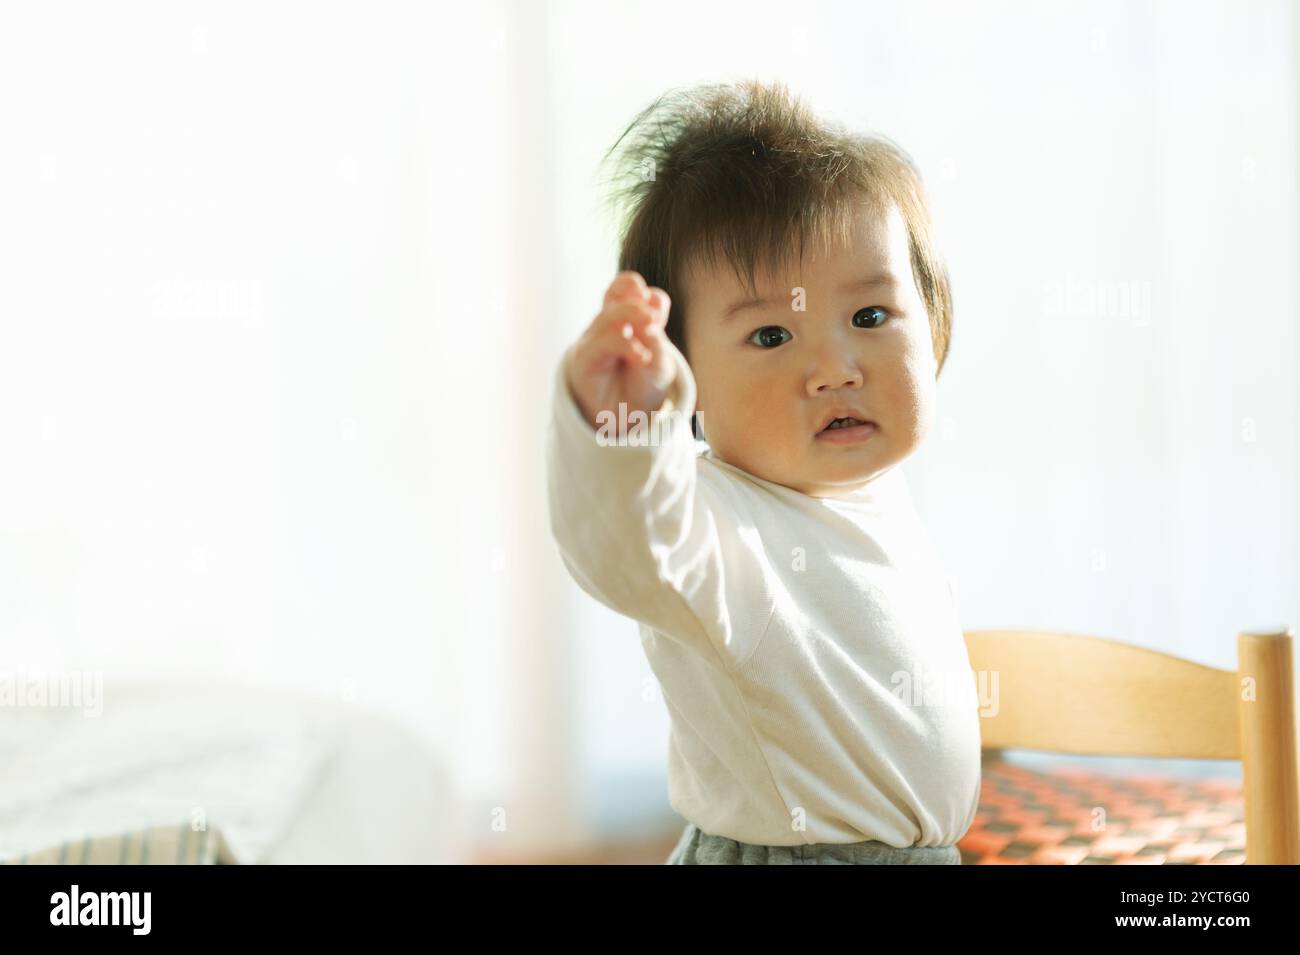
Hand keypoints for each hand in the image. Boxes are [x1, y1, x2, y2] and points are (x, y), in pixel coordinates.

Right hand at [564, 271, 677, 432]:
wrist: (627, 417)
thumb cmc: (644, 384)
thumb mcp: (661, 361)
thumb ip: (656, 339)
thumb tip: (647, 322)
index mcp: (629, 316)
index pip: (631, 288)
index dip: (648, 295)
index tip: (659, 313)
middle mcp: (609, 322)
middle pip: (619, 293)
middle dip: (639, 303)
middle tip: (654, 320)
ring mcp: (595, 337)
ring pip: (609, 314)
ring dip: (632, 316)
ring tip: (651, 333)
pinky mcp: (585, 356)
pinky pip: (601, 341)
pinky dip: (624, 344)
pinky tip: (640, 356)